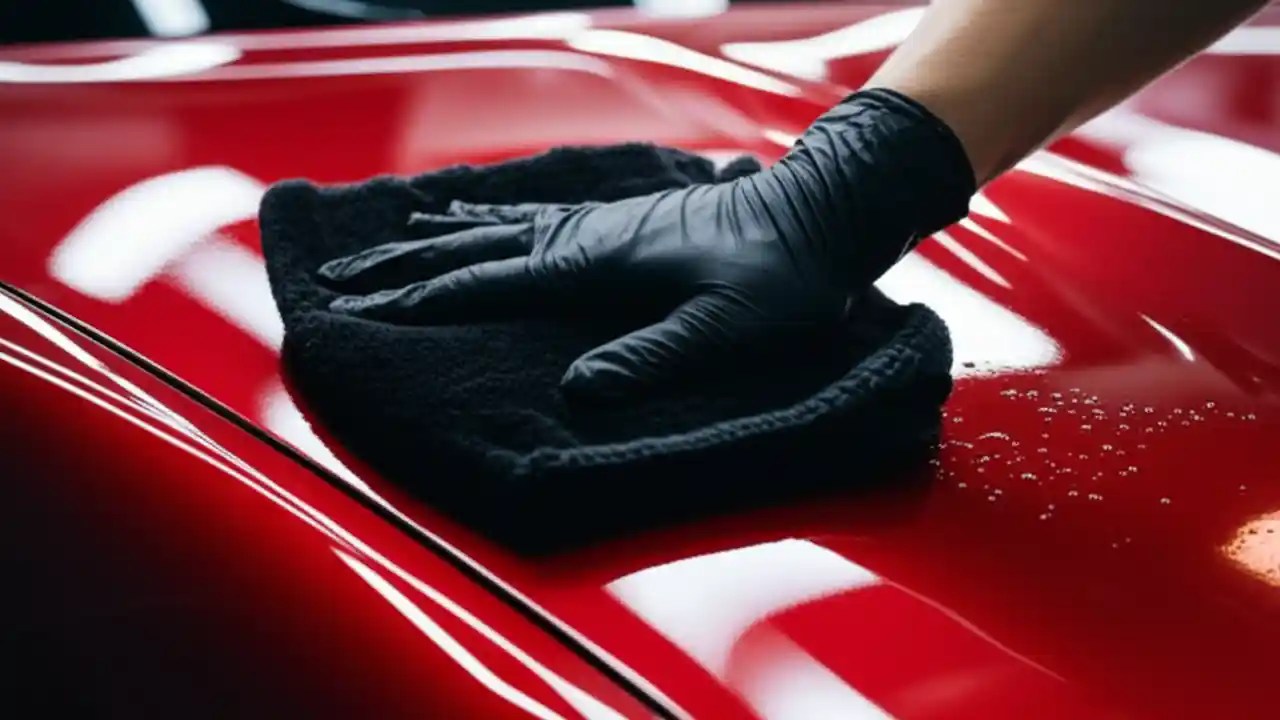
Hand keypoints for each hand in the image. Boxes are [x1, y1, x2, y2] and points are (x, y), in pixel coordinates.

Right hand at [320, 89, 973, 399]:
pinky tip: (474, 215)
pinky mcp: (620, 220)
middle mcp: (589, 234)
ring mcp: (602, 221)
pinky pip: (533, 214)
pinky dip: (489, 217)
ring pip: (498, 228)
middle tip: (340, 278)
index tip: (362, 310)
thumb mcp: (729, 327)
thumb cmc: (785, 277)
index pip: (492, 282)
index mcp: (600, 262)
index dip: (424, 299)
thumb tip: (581, 389)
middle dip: (404, 267)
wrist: (822, 212)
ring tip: (387, 243)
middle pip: (476, 249)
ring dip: (435, 241)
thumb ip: (655, 354)